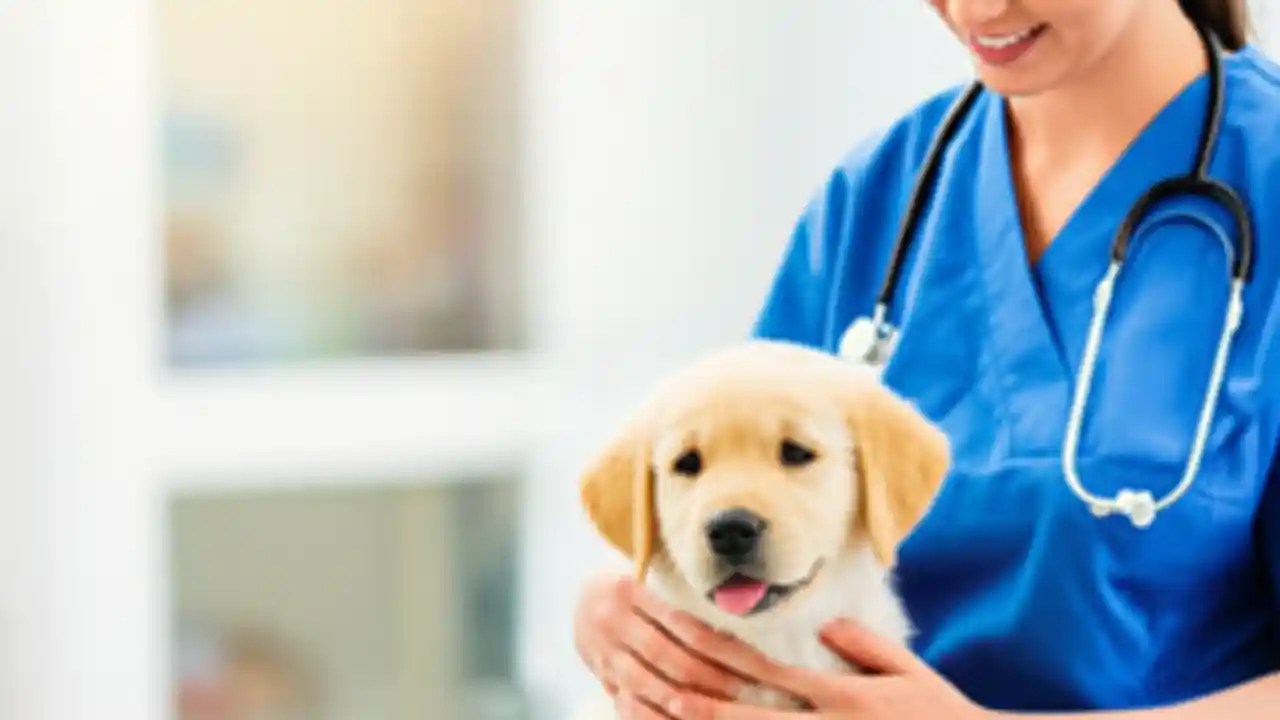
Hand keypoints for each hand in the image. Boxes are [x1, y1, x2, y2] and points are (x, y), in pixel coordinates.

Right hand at [572, 573, 741, 716]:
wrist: (578, 597)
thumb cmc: (632, 585)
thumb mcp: (650, 577)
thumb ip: (682, 600)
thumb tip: (743, 619)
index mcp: (629, 591)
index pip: (688, 626)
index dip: (727, 650)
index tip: (762, 668)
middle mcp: (613, 623)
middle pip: (675, 660)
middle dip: (717, 682)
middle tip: (754, 696)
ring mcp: (604, 655)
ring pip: (653, 688)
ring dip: (694, 705)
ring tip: (726, 712)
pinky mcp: (602, 679)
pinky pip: (630, 707)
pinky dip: (658, 718)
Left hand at [654, 617, 990, 719]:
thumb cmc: (940, 715)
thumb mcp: (907, 672)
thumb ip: (863, 645)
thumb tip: (822, 627)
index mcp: (842, 698)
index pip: (770, 672)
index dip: (724, 656)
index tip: (688, 638)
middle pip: (749, 717)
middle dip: (701, 704)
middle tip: (659, 688)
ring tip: (669, 716)